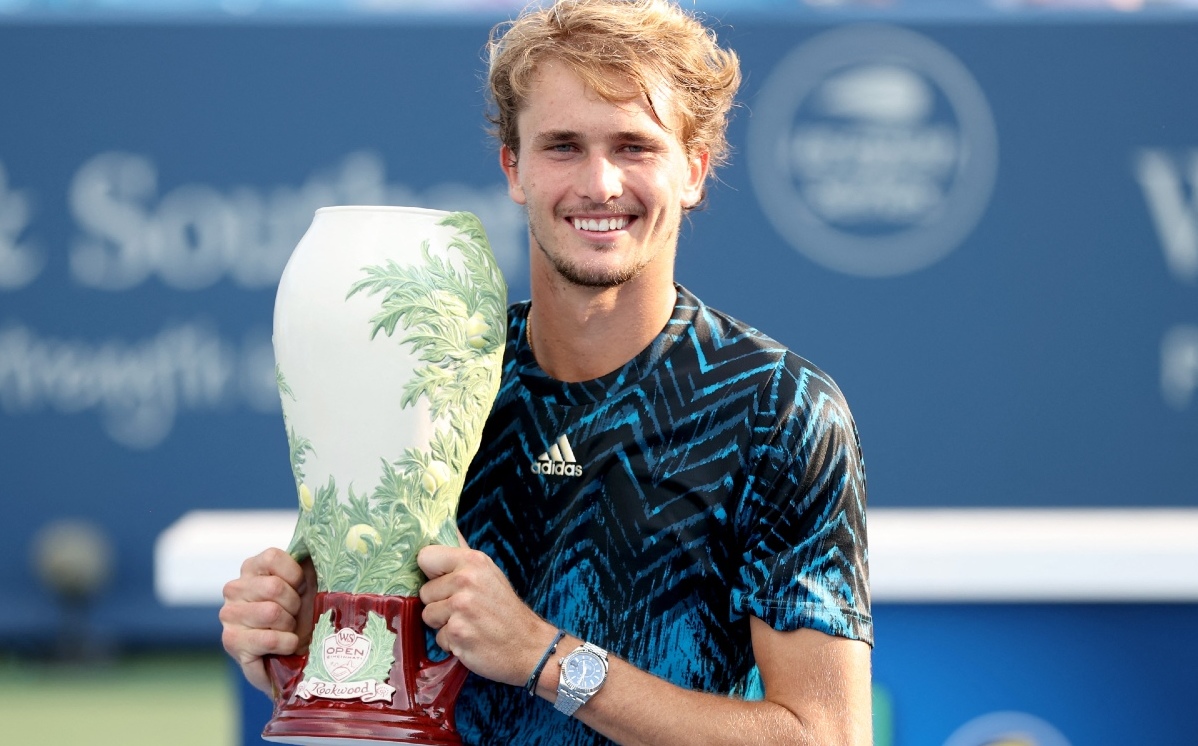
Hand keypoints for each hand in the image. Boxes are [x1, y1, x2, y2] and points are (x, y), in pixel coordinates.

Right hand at [219, 547, 315, 694]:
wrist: (293, 659)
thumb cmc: (302, 616)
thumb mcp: (309, 585)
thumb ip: (311, 563)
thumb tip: (329, 543)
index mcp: (253, 567)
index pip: (272, 557)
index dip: (296, 576)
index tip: (301, 589)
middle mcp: (235, 588)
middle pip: (274, 587)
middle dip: (295, 605)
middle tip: (295, 615)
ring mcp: (229, 615)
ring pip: (271, 612)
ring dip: (290, 626)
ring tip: (288, 631)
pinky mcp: (231, 642)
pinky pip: (268, 638)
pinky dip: (286, 644)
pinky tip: (285, 646)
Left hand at [417, 544, 556, 686]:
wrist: (528, 645)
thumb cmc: (506, 610)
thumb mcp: (489, 573)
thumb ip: (464, 556)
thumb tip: (446, 529)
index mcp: (473, 560)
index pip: (425, 556)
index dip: (432, 572)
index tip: (445, 581)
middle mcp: (465, 580)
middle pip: (424, 591)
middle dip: (440, 602)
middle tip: (466, 608)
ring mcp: (460, 608)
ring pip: (428, 615)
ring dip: (444, 624)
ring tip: (468, 623)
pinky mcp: (457, 634)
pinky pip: (438, 638)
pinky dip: (452, 643)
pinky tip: (471, 638)